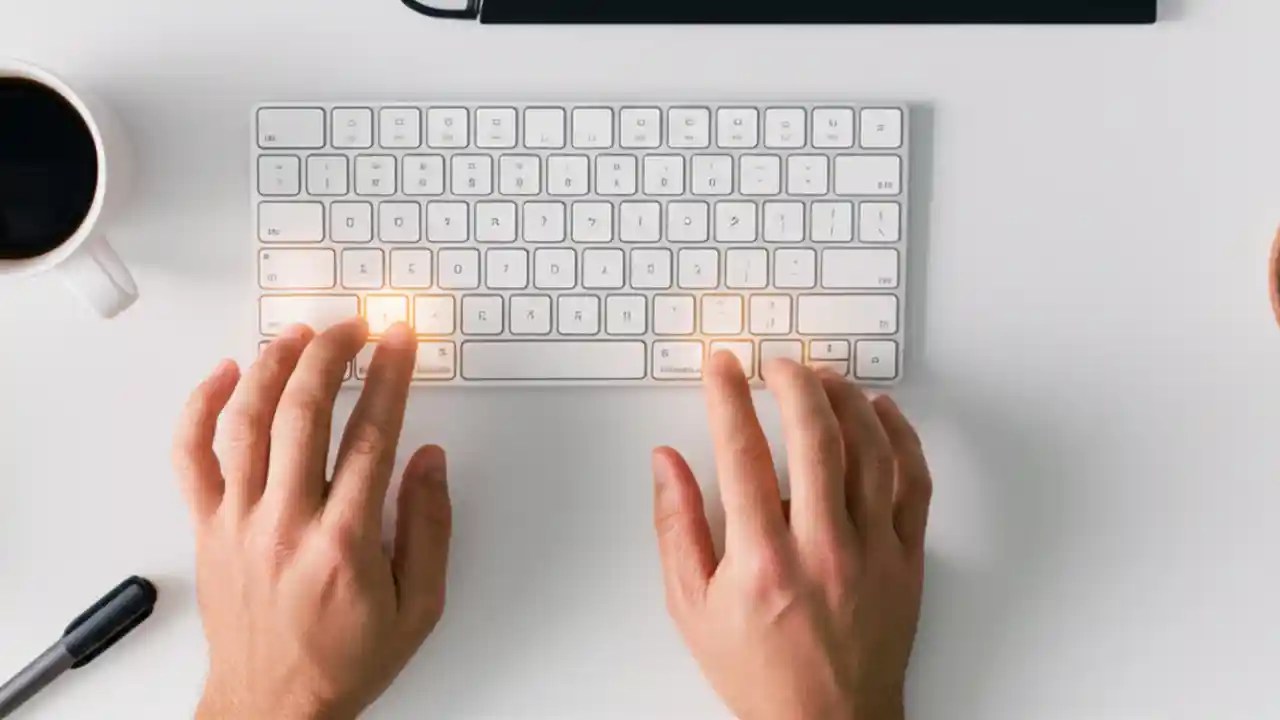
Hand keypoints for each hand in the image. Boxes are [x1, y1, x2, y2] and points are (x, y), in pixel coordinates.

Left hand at [173, 320, 451, 719]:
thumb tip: (428, 461)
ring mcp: (240, 522)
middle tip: (354, 327)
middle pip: (307, 412)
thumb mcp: (420, 605)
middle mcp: (287, 523)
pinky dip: (201, 408)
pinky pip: (191, 456)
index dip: (390, 376)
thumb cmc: (343, 661)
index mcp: (345, 541)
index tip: (400, 341)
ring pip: (248, 421)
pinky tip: (223, 375)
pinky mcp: (208, 528)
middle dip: (334, 353)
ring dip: (274, 365)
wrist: (273, 707)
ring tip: (298, 335)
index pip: (372, 433)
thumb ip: (430, 527)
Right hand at [652, 354, 932, 719]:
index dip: (727, 396)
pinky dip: (901, 436)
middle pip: (814, 435)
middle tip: (776, 363)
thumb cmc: (761, 673)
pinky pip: (915, 481)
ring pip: (870, 448)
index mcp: (762, 559)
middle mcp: (822, 548)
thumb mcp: (691, 607)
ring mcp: (873, 550)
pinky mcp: (908, 557)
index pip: (741, 451)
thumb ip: (676, 527)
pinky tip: (881, 413)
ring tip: (822, 378)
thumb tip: (667, 463)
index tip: (722, 367)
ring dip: (845, 398)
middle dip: (792, 382)